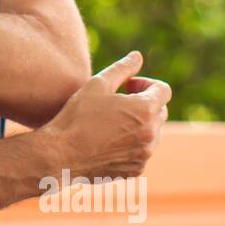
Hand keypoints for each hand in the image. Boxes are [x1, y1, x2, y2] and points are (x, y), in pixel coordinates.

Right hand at [37, 50, 170, 179]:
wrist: (61, 156)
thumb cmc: (77, 117)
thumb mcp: (97, 84)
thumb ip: (122, 68)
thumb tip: (138, 56)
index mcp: (145, 110)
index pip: (163, 90)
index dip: (146, 84)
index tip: (127, 86)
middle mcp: (151, 134)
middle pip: (160, 111)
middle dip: (144, 103)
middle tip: (117, 102)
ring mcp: (145, 154)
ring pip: (152, 133)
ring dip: (139, 124)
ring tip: (110, 122)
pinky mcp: (136, 170)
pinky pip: (142, 151)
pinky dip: (132, 144)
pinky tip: (107, 140)